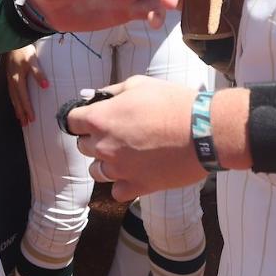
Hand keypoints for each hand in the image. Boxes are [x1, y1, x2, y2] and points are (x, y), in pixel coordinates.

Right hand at [3, 46, 48, 125]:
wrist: (12, 40)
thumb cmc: (23, 50)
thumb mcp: (32, 60)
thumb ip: (38, 73)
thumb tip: (45, 86)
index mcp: (17, 79)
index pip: (24, 98)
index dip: (27, 108)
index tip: (31, 119)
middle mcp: (12, 81)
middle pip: (17, 101)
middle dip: (21, 112)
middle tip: (25, 124)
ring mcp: (9, 79)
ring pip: (13, 98)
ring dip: (17, 108)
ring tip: (20, 119)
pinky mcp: (9, 76)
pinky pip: (11, 92)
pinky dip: (14, 100)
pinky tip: (16, 103)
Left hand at [65, 75, 205, 199]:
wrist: (204, 131)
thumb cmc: (173, 103)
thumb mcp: (140, 84)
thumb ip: (111, 91)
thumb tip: (90, 96)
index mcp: (101, 119)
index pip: (71, 121)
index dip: (81, 118)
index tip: (91, 118)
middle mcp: (104, 146)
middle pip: (83, 147)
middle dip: (95, 139)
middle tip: (119, 132)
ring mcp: (119, 169)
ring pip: (96, 171)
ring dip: (107, 162)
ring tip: (128, 154)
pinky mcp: (136, 187)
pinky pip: (117, 191)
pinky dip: (123, 184)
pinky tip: (136, 172)